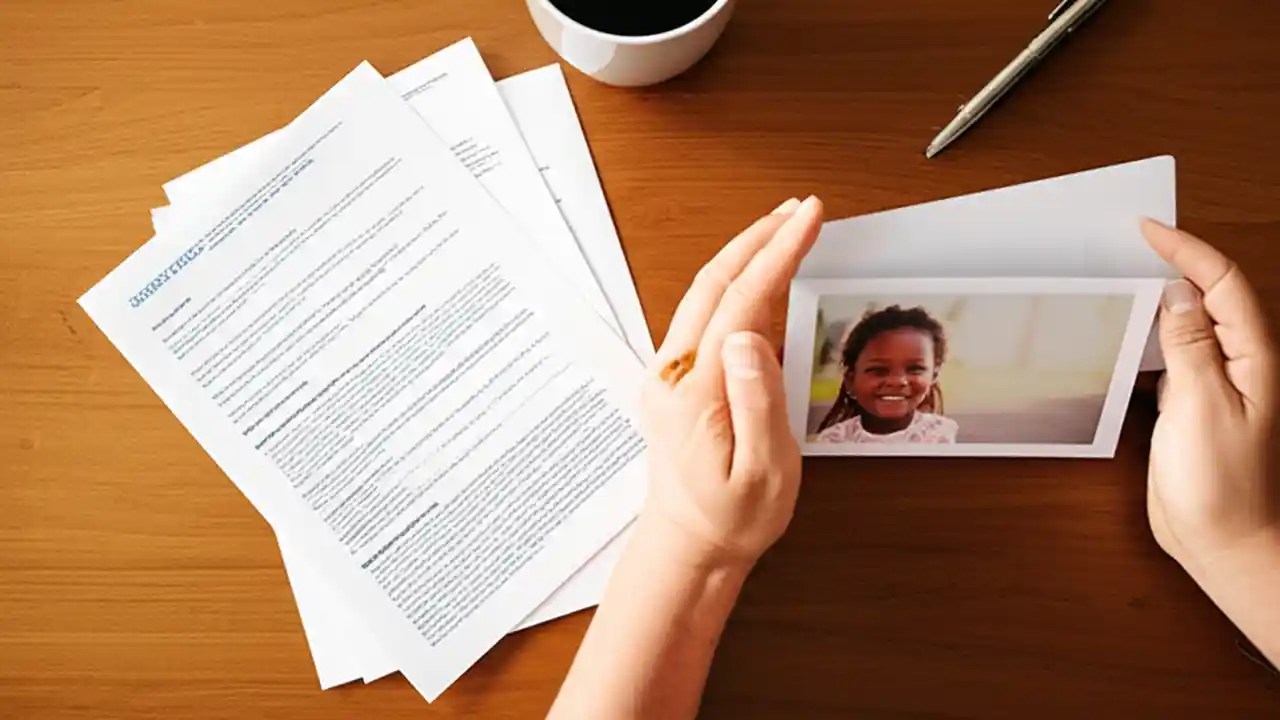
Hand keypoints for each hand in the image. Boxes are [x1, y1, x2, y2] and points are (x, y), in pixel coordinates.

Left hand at [638, 196, 822, 569]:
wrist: (686, 549)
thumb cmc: (730, 520)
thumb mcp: (763, 473)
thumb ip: (758, 402)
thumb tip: (750, 337)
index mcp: (697, 392)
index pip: (741, 302)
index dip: (778, 253)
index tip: (809, 217)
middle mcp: (674, 374)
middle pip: (714, 283)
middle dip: (758, 238)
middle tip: (801, 209)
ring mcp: (670, 375)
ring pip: (706, 296)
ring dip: (745, 257)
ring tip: (786, 230)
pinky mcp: (676, 381)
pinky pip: (706, 319)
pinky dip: (737, 287)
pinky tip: (763, 280)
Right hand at [1143, 218, 1278, 571]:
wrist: (1225, 545)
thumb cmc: (1223, 488)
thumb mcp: (1202, 408)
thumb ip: (1191, 347)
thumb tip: (1178, 293)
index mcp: (1255, 359)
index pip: (1223, 284)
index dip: (1187, 250)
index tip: (1147, 229)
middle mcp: (1241, 365)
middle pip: (1213, 296)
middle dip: (1178, 262)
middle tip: (1133, 243)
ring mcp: (1218, 385)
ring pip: (1193, 323)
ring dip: (1164, 297)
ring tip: (1129, 277)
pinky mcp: (1193, 406)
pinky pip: (1176, 355)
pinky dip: (1153, 335)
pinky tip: (1131, 334)